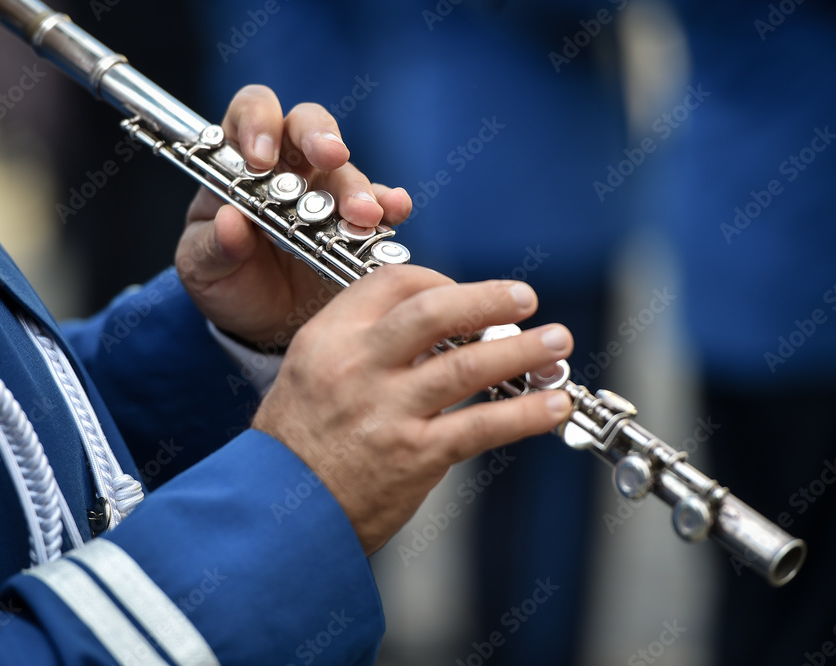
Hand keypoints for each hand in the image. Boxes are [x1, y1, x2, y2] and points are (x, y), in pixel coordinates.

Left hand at [175, 85, 410, 346]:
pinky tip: (395, 212)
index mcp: (241, 163)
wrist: (262, 326)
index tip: (261, 157)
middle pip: (306, 124)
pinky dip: (390, 204)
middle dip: (320, 135)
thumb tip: (230, 221)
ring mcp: (326, 192)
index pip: (249, 112)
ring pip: (346, 170)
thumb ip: (212, 247)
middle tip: (332, 156)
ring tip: (362, 216)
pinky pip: (381, 203)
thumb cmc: (227, 282)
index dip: (258, 121)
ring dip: (356, 189)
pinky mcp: (356, 223)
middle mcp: (288, 167)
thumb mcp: (202, 269)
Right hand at [252, 265, 574, 553]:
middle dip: (489, 300)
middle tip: (523, 299)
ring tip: (556, 343)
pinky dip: (525, 414)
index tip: (468, 296)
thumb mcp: (309, 371)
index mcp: (329, 338)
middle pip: (435, 311)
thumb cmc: (296, 445)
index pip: (393, 284)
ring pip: (469, 365)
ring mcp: (387, 411)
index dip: (440, 281)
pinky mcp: (413, 455)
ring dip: (523, 350)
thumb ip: (363, 342)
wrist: (279, 514)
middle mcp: (358, 366)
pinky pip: (481, 426)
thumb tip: (435, 327)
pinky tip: (552, 405)